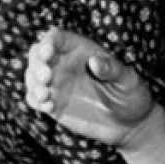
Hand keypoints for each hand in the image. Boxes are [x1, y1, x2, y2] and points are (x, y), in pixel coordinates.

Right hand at [25, 26, 156, 147]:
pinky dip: (35, 100)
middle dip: (36, 62)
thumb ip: (113, 69)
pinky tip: (49, 106)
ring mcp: (58, 85)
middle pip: (37, 54)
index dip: (49, 42)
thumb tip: (94, 62)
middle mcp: (66, 65)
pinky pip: (34, 98)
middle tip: (46, 76)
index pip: (58, 38)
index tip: (48, 52)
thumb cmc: (133, 96)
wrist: (131, 125)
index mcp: (83, 51)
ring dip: (32, 83)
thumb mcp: (128, 81)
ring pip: (32, 76)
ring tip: (45, 94)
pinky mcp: (55, 104)